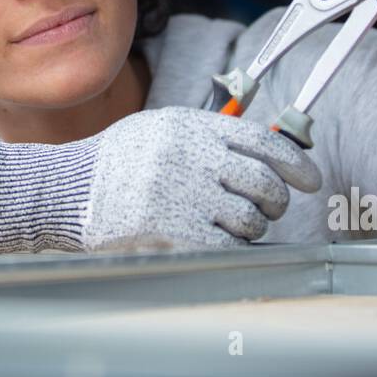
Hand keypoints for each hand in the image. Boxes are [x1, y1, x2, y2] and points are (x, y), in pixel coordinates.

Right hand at [0, 105, 321, 254]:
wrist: (67, 189)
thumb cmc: (117, 162)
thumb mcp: (161, 130)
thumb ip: (208, 138)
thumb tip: (264, 154)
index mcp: (192, 126)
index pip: (263, 140)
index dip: (295, 162)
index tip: (309, 180)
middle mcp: (192, 155)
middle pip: (263, 183)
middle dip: (274, 202)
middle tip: (268, 209)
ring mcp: (183, 193)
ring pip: (250, 219)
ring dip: (249, 229)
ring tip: (230, 227)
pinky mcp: (172, 229)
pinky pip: (226, 247)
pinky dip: (231, 250)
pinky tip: (218, 245)